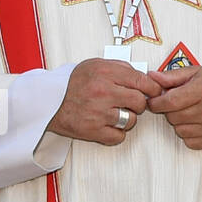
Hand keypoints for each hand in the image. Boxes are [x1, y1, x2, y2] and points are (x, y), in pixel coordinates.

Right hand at [48, 58, 162, 144]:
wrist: (48, 99)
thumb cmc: (72, 82)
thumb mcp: (97, 64)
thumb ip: (121, 67)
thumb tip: (143, 75)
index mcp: (106, 73)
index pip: (142, 81)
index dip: (152, 88)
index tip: (153, 91)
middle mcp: (104, 92)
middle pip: (140, 102)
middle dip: (139, 103)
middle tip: (131, 103)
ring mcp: (98, 113)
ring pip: (131, 120)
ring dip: (128, 118)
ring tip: (118, 113)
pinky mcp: (92, 130)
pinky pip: (118, 137)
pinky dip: (117, 133)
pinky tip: (111, 125)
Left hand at [147, 66, 201, 149]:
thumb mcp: (198, 72)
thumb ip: (173, 76)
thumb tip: (152, 78)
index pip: (169, 102)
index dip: (156, 103)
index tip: (154, 101)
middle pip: (172, 116)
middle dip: (169, 110)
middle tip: (178, 102)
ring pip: (179, 130)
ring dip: (178, 122)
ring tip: (190, 111)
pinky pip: (188, 140)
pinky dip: (188, 132)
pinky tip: (196, 122)